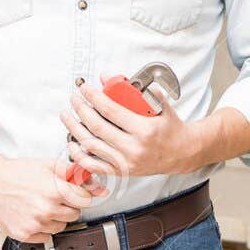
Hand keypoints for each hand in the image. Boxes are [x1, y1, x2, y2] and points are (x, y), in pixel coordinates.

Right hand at [0, 155, 104, 242]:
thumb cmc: (18, 172)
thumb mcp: (49, 165)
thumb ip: (76, 175)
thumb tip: (99, 187)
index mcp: (56, 191)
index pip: (85, 200)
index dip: (78, 194)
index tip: (70, 191)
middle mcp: (46, 209)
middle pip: (74, 214)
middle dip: (67, 206)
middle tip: (52, 197)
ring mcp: (35, 224)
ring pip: (61, 227)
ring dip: (55, 218)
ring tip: (40, 205)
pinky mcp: (24, 235)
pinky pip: (46, 237)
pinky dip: (42, 229)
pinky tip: (32, 215)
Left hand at [60, 76, 194, 179]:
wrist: (182, 154)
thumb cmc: (170, 127)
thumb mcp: (160, 105)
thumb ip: (136, 90)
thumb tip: (106, 77)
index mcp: (144, 130)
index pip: (110, 110)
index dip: (93, 97)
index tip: (84, 87)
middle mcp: (133, 148)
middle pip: (97, 127)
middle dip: (81, 110)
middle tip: (74, 98)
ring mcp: (126, 163)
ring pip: (91, 145)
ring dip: (74, 129)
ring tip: (67, 115)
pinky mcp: (121, 172)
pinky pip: (94, 165)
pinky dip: (79, 155)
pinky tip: (72, 142)